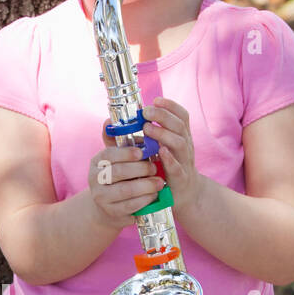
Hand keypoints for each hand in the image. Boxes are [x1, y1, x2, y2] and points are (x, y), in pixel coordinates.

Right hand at [88, 141, 164, 228]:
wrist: (107, 206)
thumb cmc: (118, 177)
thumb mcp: (117, 159)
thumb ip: (121, 142)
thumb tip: (112, 120)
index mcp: (97, 162)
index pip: (109, 154)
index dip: (126, 153)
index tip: (141, 152)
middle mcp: (95, 179)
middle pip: (118, 172)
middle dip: (140, 169)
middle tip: (155, 168)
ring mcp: (102, 198)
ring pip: (126, 190)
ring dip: (146, 185)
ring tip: (160, 182)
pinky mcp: (112, 212)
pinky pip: (131, 205)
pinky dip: (145, 199)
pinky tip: (154, 194)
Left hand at [142, 99, 201, 213]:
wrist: (182, 194)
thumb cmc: (162, 168)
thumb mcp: (151, 150)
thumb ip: (131, 137)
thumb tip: (108, 123)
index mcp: (180, 136)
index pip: (181, 116)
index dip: (171, 106)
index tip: (156, 100)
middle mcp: (185, 146)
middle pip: (179, 125)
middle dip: (163, 116)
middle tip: (147, 113)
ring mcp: (184, 161)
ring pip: (180, 143)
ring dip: (164, 134)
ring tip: (148, 129)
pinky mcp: (181, 178)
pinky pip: (178, 167)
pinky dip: (170, 159)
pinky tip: (161, 152)